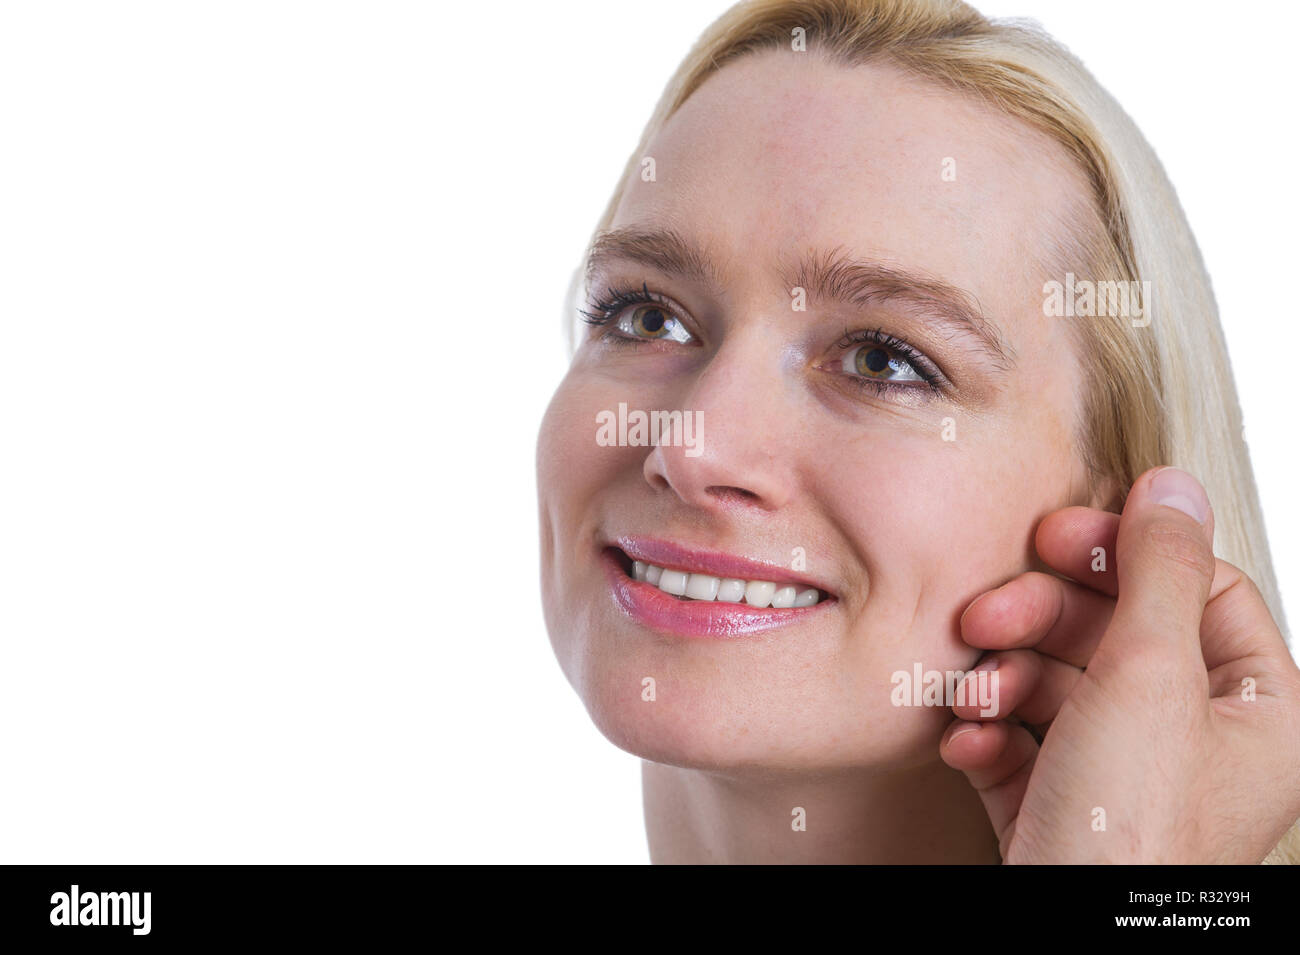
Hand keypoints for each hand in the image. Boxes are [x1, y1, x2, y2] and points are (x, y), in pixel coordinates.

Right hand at [939, 466, 1299, 862]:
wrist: (1059, 941)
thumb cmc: (1127, 837)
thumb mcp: (1147, 677)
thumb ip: (1156, 570)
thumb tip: (1170, 485)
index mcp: (1252, 710)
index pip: (1198, 589)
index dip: (1124, 557)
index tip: (1060, 539)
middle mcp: (1194, 740)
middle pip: (1111, 630)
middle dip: (1037, 620)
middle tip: (988, 614)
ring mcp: (1122, 773)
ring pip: (1056, 680)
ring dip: (1000, 679)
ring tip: (972, 698)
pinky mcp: (1059, 803)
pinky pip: (1022, 737)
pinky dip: (987, 732)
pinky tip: (968, 742)